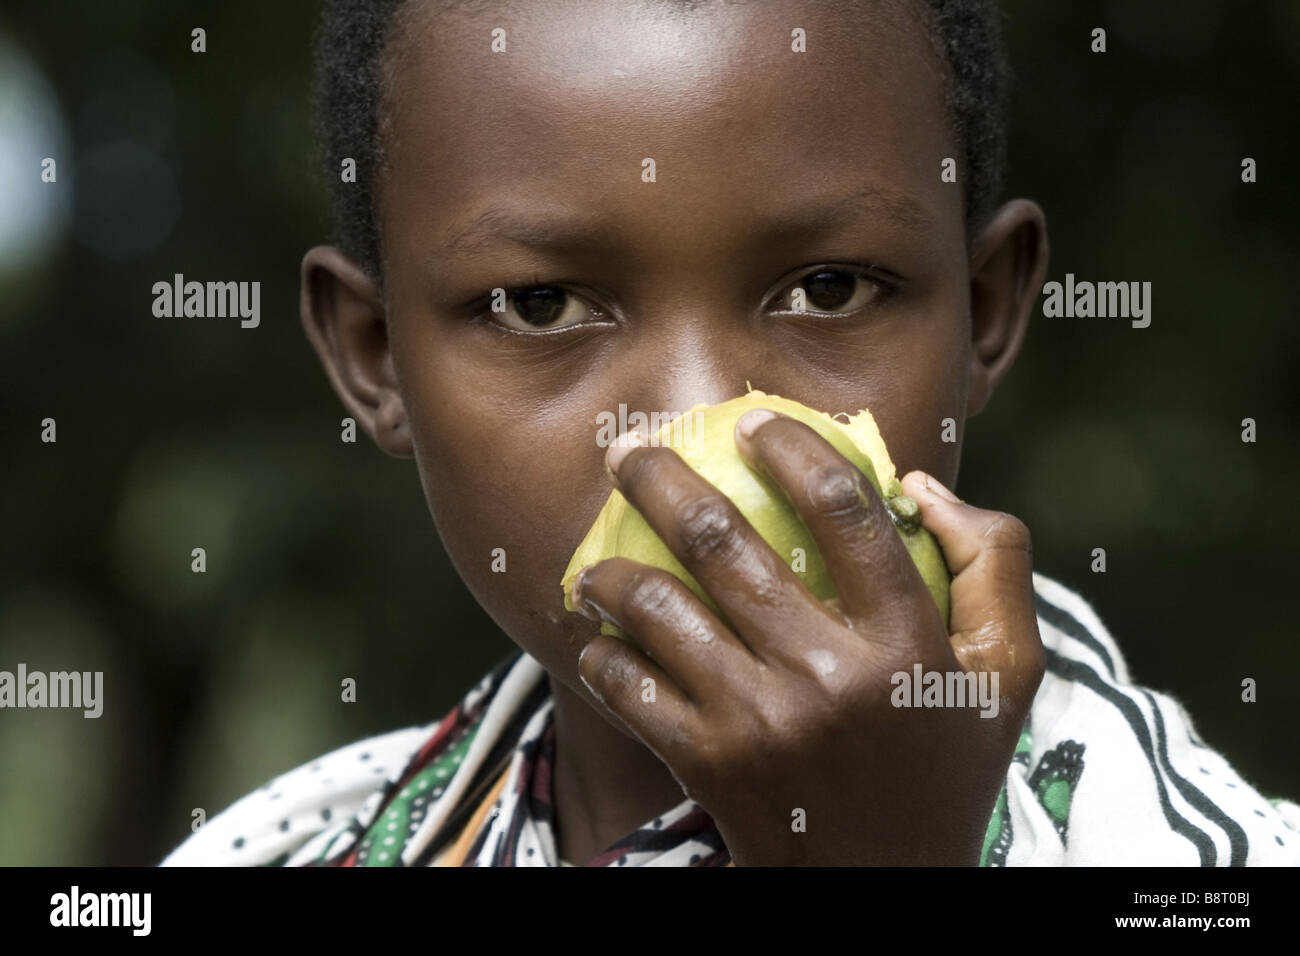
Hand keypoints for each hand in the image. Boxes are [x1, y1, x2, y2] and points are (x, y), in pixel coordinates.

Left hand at [572, 409, 1044, 864]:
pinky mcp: (708, 766)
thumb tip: (918, 483)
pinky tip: (602, 635)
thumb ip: (995, 564)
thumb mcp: (1009, 672)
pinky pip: (629, 687)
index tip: (749, 422)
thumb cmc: (944, 765)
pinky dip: (602, 651)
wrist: (884, 888)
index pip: (843, 511)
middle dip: (660, 476)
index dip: (790, 448)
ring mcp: (760, 723)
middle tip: (630, 448)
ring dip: (613, 567)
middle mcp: (828, 677)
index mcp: (907, 643)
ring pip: (659, 608)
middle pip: (722, 541)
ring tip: (600, 555)